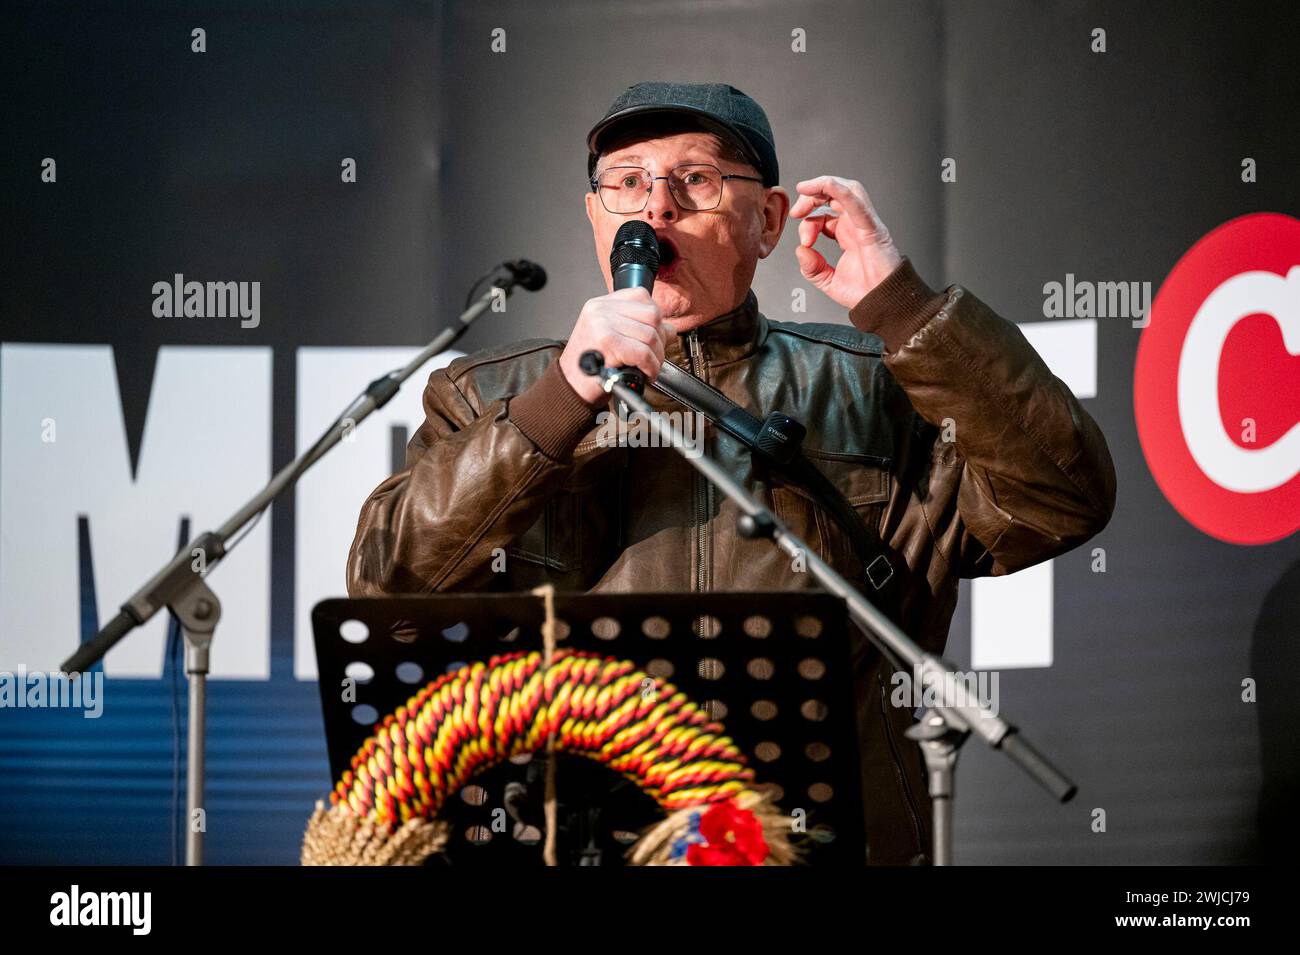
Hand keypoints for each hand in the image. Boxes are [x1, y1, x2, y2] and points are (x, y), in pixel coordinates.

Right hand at [559, 287, 674, 403]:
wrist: (570, 386)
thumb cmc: (589, 365)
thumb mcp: (610, 337)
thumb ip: (637, 328)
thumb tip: (669, 330)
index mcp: (600, 304)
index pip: (641, 296)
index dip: (655, 318)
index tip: (655, 336)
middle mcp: (600, 310)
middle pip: (651, 315)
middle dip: (660, 339)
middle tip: (655, 356)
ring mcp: (603, 324)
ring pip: (650, 335)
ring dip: (657, 357)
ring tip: (650, 367)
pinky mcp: (608, 343)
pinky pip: (643, 353)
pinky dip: (651, 367)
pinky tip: (647, 374)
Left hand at [790, 175, 904, 307]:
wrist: (883, 304)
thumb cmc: (864, 292)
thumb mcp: (828, 281)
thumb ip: (812, 267)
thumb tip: (801, 251)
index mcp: (846, 234)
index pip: (824, 215)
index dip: (808, 223)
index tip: (804, 243)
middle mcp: (856, 225)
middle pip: (833, 195)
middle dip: (811, 197)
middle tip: (796, 212)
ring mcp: (864, 224)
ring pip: (846, 190)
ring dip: (823, 185)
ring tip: (804, 189)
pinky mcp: (871, 228)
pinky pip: (856, 202)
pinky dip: (840, 190)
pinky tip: (826, 185)